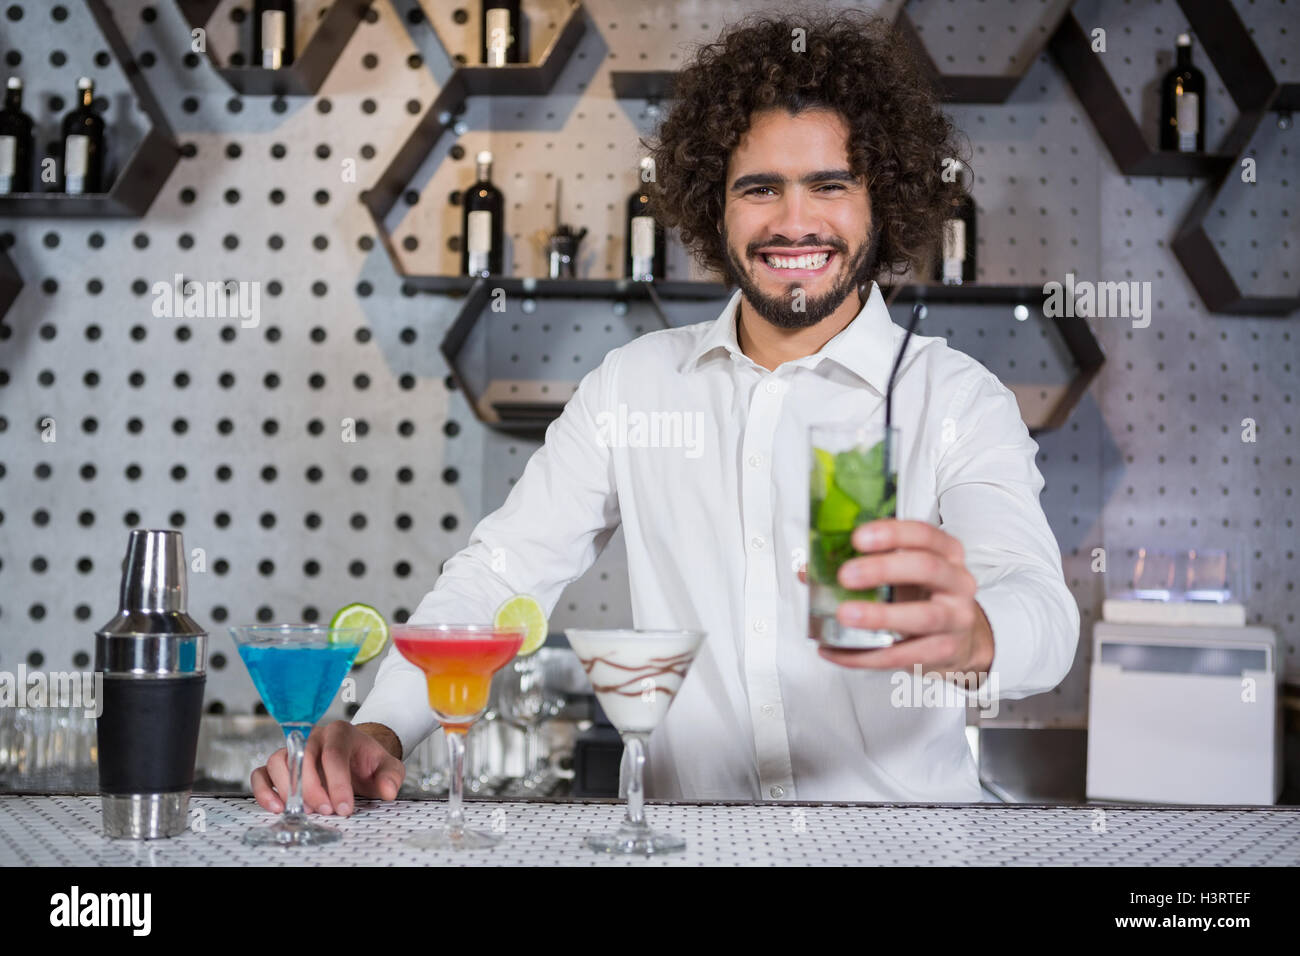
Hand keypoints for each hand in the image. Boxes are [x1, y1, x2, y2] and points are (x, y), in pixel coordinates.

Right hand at [250, 720, 404, 816]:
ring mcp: (294, 749)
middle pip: (303, 758)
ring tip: (304, 811)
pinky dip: (264, 790)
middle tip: (325, 810)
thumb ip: (390, 777)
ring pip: (278, 762)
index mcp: (341, 733)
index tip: (344, 807)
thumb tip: (389, 790)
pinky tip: (277, 807)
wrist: (356, 757)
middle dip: (313, 789)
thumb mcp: (387, 766)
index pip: (334, 755)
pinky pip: (262, 772)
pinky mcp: (280, 764)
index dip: (338, 783)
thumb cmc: (367, 761)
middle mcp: (314, 737)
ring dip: (288, 790)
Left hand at [816, 519, 994, 682]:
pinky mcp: (944, 651)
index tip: (857, 538)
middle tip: (845, 575)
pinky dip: (865, 656)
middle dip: (883, 569)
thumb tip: (808, 571)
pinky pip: (904, 655)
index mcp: (946, 553)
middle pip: (926, 568)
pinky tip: (836, 651)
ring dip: (880, 615)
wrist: (961, 638)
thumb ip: (860, 565)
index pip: (924, 534)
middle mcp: (957, 581)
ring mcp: (955, 618)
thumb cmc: (922, 596)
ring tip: (844, 614)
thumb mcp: (902, 573)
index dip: (892, 534)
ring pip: (922, 615)